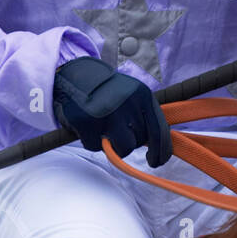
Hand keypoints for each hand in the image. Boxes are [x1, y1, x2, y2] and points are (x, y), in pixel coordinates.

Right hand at [53, 57, 171, 166]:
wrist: (76, 76)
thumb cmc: (108, 90)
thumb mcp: (133, 95)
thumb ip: (144, 116)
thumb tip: (158, 146)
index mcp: (143, 95)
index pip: (159, 130)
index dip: (161, 151)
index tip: (156, 162)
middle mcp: (127, 103)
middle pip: (139, 141)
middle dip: (129, 140)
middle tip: (117, 129)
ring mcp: (106, 113)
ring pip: (123, 148)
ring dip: (114, 145)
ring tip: (105, 131)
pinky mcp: (86, 121)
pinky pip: (96, 147)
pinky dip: (92, 142)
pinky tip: (89, 128)